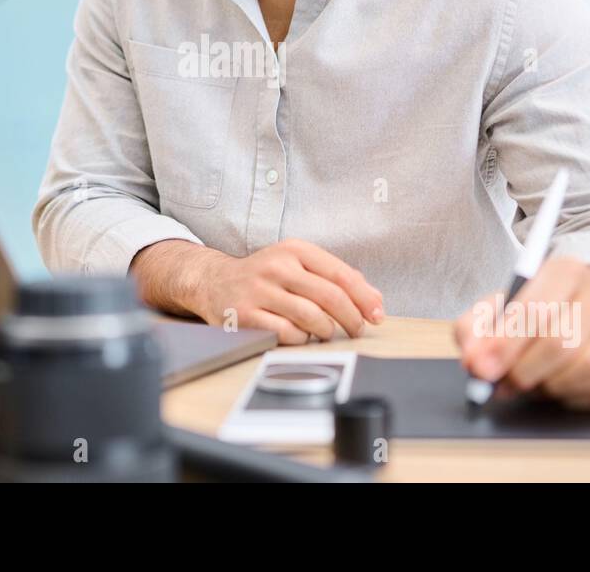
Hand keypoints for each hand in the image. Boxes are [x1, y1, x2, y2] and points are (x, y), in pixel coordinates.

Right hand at [133, 238, 383, 343]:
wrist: (212, 282)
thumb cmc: (264, 277)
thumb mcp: (295, 264)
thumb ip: (333, 277)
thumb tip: (374, 300)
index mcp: (293, 250)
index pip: (339, 273)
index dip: (363, 297)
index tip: (376, 314)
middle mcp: (276, 266)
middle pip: (329, 296)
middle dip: (351, 318)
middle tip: (358, 329)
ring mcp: (259, 291)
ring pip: (312, 317)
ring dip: (327, 330)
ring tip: (327, 331)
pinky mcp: (246, 315)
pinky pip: (288, 334)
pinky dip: (302, 339)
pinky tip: (300, 335)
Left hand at [452, 257, 589, 409]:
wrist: (587, 311)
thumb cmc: (537, 310)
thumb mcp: (500, 307)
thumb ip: (476, 327)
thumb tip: (474, 360)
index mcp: (566, 271)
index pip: (534, 310)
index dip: (504, 344)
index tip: (480, 368)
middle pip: (559, 342)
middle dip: (521, 370)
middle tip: (500, 384)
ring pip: (585, 368)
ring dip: (547, 385)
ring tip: (528, 381)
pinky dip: (570, 397)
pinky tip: (555, 386)